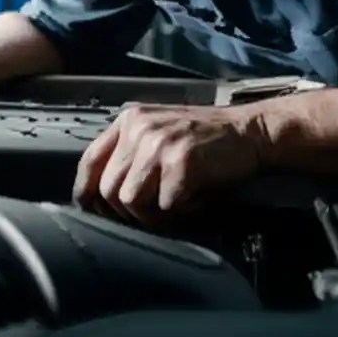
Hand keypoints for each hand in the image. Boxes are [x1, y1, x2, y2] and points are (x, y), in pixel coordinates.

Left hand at [72, 103, 268, 221]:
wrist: (251, 131)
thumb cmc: (206, 138)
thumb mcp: (159, 132)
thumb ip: (130, 153)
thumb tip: (100, 194)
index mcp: (129, 121)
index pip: (89, 160)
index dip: (86, 191)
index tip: (91, 209)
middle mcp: (139, 129)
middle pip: (108, 188)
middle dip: (127, 211)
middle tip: (152, 213)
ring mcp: (159, 144)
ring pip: (130, 200)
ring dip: (152, 215)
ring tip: (174, 207)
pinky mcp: (181, 162)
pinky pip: (163, 205)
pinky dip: (180, 212)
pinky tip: (195, 200)